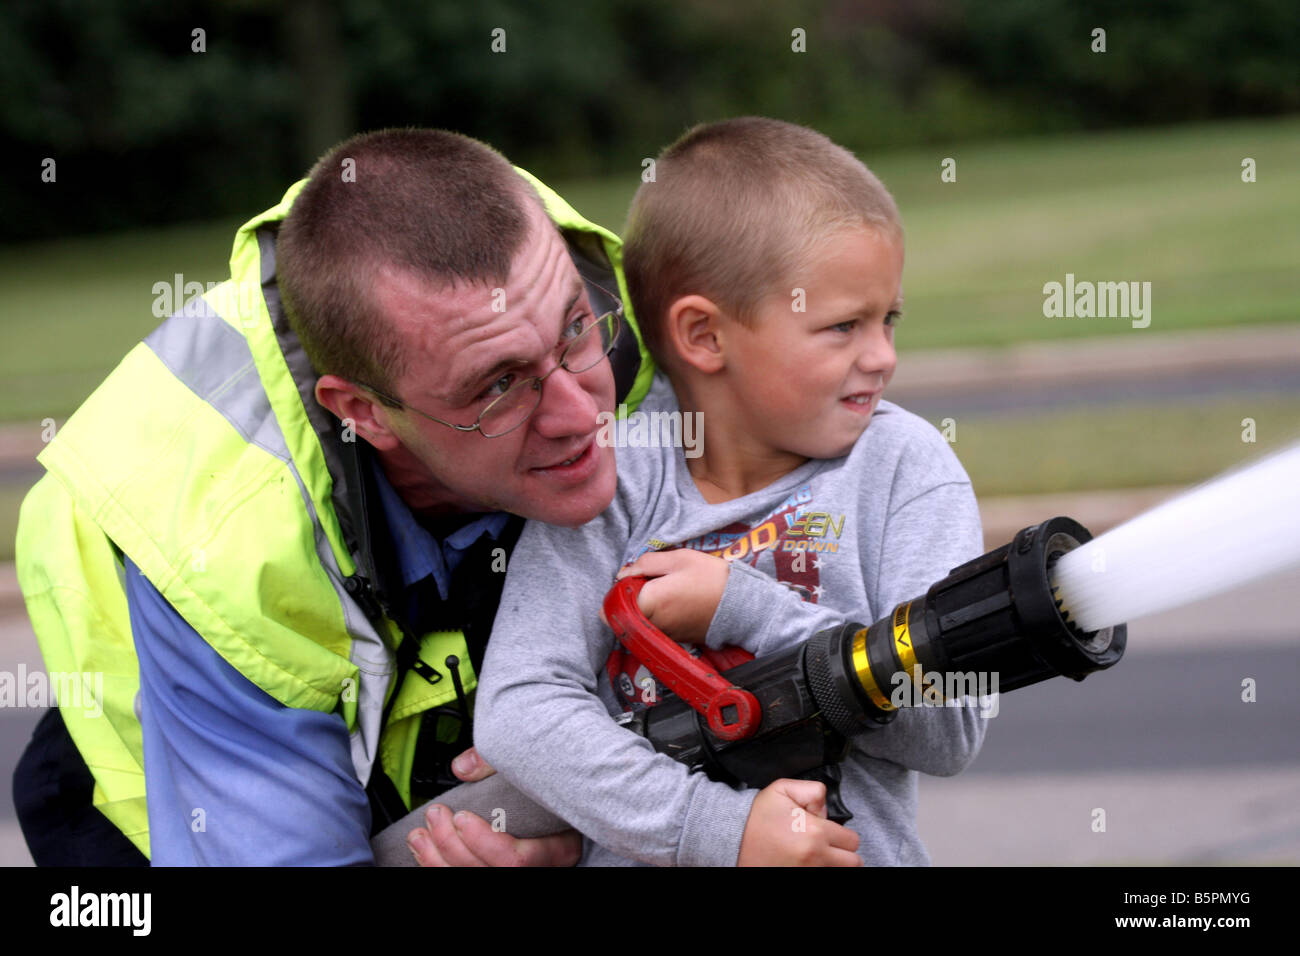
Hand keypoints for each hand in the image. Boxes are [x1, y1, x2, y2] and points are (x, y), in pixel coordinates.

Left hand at [404, 747, 581, 866]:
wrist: (565, 810)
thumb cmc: (553, 790)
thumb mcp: (538, 773)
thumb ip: (502, 764)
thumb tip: (462, 767)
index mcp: (558, 847)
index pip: (517, 859)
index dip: (483, 842)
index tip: (461, 816)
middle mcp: (540, 869)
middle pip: (489, 872)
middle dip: (452, 845)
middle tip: (435, 815)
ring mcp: (520, 876)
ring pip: (473, 879)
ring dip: (437, 859)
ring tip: (421, 832)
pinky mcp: (495, 870)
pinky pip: (461, 879)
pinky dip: (436, 866)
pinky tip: (423, 848)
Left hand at [610, 549, 730, 643]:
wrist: (743, 606)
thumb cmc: (711, 577)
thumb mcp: (679, 558)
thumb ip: (645, 563)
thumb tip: (622, 574)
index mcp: (650, 601)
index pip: (615, 600)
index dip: (621, 586)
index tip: (637, 577)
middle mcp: (652, 623)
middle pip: (625, 612)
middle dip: (631, 597)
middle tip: (652, 582)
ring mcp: (662, 635)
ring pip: (638, 621)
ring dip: (644, 607)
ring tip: (667, 591)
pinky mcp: (673, 640)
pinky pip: (653, 627)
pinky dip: (657, 617)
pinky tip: (675, 603)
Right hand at [737, 779, 861, 866]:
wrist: (732, 840)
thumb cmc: (757, 817)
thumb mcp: (781, 789)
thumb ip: (811, 790)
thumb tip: (825, 806)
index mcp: (814, 832)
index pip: (852, 840)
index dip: (842, 834)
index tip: (828, 832)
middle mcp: (815, 857)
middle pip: (853, 862)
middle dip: (844, 853)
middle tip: (828, 846)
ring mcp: (808, 872)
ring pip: (839, 871)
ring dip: (834, 864)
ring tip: (817, 855)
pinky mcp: (799, 880)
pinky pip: (822, 876)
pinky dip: (820, 870)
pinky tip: (807, 862)